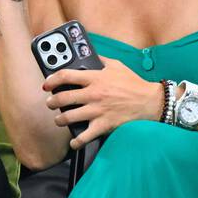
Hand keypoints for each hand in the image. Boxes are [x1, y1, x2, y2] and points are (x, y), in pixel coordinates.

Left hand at [42, 57, 163, 149]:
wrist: (151, 101)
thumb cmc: (134, 84)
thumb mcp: (116, 65)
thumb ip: (100, 60)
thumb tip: (88, 55)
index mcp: (95, 78)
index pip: (66, 76)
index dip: (52, 80)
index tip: (46, 84)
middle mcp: (94, 94)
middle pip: (63, 98)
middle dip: (52, 102)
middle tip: (50, 103)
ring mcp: (98, 110)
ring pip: (68, 117)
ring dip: (60, 119)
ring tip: (59, 119)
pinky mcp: (104, 125)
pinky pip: (85, 136)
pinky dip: (76, 141)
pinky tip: (73, 142)